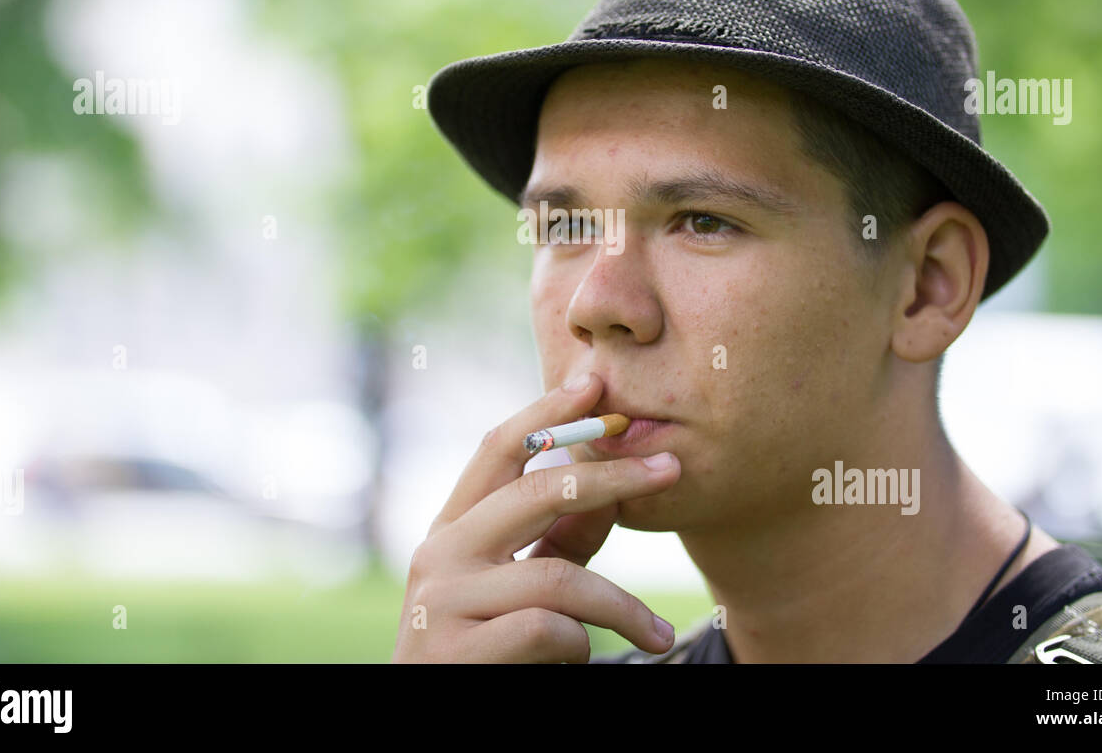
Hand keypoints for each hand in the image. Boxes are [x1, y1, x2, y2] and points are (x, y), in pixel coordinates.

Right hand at [391, 372, 681, 661]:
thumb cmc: (488, 651)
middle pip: (534, 492)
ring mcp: (443, 600)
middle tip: (669, 468)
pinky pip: (547, 629)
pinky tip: (585, 662)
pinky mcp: (456, 651)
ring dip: (620, 607)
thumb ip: (561, 541)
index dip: (546, 414)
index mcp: (453, 528)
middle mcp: (439, 552)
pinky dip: (581, 645)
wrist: (432, 722)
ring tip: (657, 636)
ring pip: (555, 576)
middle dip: (610, 476)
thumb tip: (611, 491)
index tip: (594, 383)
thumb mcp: (524, 587)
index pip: (497, 450)